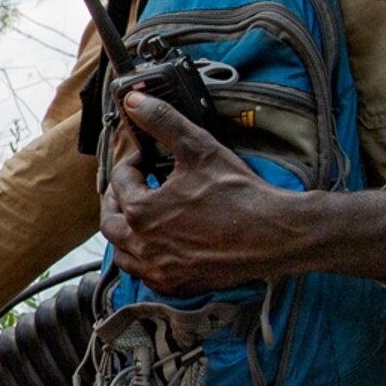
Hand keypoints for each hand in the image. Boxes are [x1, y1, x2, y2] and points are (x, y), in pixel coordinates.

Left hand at [101, 92, 304, 292]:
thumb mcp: (199, 148)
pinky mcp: (177, 285)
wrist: (275, 234)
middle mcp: (143, 246)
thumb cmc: (238, 194)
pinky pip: (144, 274)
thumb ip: (163, 121)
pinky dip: (143, 259)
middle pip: (111, 221)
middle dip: (118, 199)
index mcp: (141, 212)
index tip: (147, 159)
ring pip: (122, 253)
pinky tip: (158, 245)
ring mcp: (159, 270)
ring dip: (125, 232)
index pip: (120, 181)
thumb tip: (135, 100)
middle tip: (134, 185)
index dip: (132, 163)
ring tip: (139, 216)